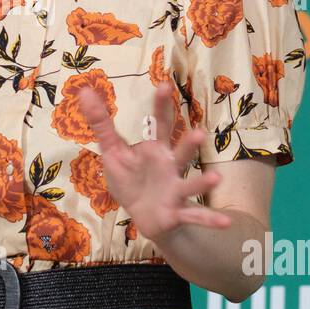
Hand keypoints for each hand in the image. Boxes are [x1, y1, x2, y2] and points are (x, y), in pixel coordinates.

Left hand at [76, 79, 230, 241]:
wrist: (143, 216)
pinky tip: (224, 223)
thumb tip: (84, 91)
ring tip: (216, 179)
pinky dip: (209, 219)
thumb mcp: (112, 152)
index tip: (163, 85)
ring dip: (202, 182)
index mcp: (154, 150)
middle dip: (189, 143)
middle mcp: (169, 166)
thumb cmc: (131, 179)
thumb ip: (101, 123)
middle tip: (200, 133)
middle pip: (181, 152)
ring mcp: (175, 189)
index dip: (160, 106)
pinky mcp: (177, 212)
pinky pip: (194, 215)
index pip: (158, 125)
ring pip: (190, 183)